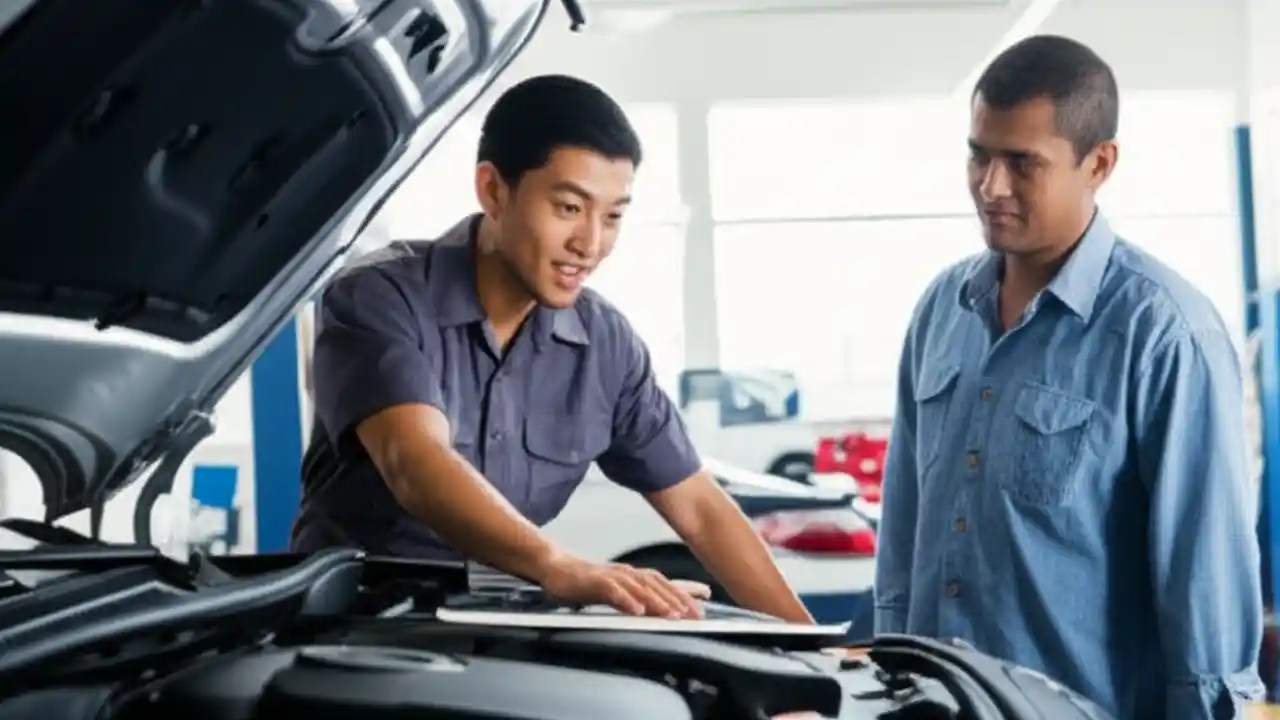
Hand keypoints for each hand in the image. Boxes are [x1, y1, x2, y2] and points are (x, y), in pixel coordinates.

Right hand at [538, 555, 703, 618]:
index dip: (686, 590)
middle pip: (657, 586)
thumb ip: (637, 594)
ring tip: (673, 614)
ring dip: (658, 602)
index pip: (665, 582)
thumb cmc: (585, 580)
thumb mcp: (616, 587)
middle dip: (678, 600)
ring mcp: (611, 577)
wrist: (554, 567)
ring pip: (639, 589)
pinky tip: (637, 610)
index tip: (706, 598)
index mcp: (633, 576)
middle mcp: (626, 574)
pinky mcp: (594, 582)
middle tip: (695, 614)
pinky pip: (613, 592)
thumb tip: (655, 606)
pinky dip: (626, 600)